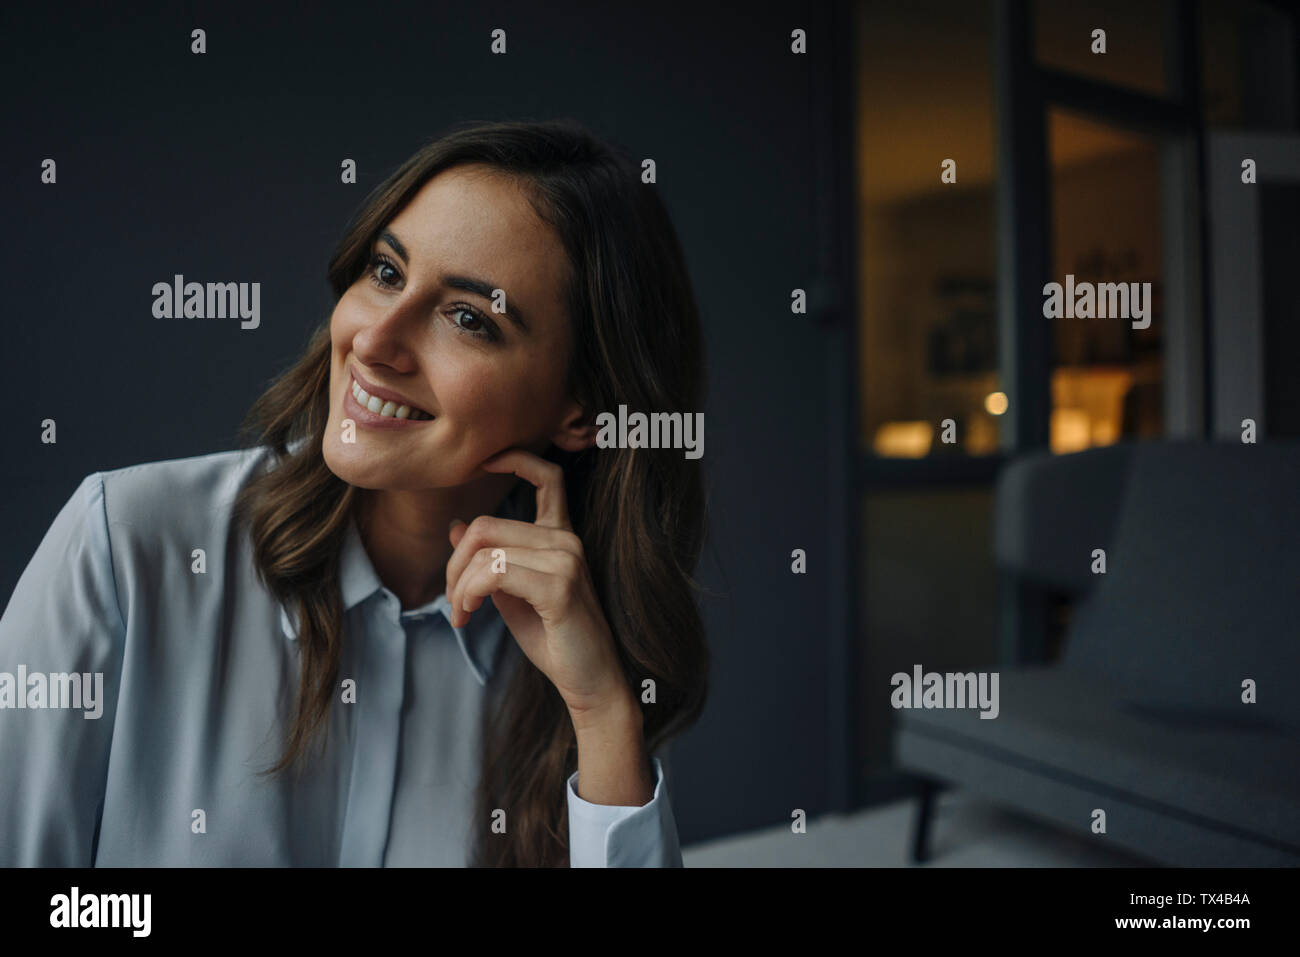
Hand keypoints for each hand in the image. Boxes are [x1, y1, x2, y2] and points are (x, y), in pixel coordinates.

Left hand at [444, 449, 635, 722]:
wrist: (590, 682)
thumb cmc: (555, 640)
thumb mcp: (512, 595)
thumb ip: (490, 560)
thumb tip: (457, 527)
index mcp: (560, 537)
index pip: (548, 477)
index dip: (516, 459)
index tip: (484, 462)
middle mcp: (566, 540)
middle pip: (486, 526)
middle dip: (455, 564)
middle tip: (453, 601)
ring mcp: (566, 560)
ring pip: (485, 551)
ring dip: (459, 586)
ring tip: (461, 613)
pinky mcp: (559, 586)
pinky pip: (493, 573)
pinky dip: (469, 593)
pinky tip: (469, 614)